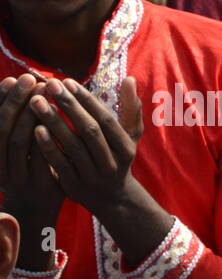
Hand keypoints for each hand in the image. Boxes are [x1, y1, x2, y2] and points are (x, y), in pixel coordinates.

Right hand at [0, 75, 62, 221]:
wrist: (36, 209)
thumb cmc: (27, 169)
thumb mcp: (15, 149)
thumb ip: (15, 124)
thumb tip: (12, 85)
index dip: (0, 99)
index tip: (12, 78)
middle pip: (3, 128)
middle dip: (16, 102)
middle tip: (30, 79)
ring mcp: (16, 177)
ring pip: (18, 143)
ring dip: (31, 116)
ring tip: (45, 94)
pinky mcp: (38, 186)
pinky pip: (40, 159)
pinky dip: (46, 139)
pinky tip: (54, 121)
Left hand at [28, 76, 144, 215]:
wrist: (113, 199)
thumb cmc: (118, 158)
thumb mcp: (130, 136)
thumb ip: (130, 108)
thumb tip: (130, 79)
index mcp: (126, 148)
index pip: (106, 120)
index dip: (86, 100)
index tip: (67, 81)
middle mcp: (111, 163)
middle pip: (89, 131)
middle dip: (69, 106)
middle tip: (49, 85)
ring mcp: (93, 176)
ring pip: (73, 146)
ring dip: (54, 122)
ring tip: (36, 101)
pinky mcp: (75, 186)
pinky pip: (60, 164)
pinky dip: (48, 146)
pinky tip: (35, 129)